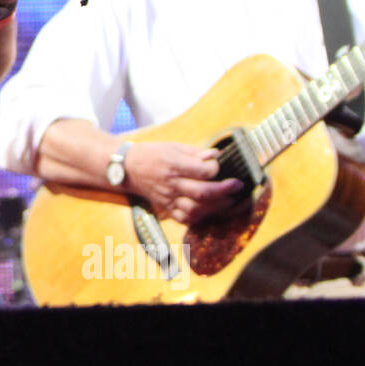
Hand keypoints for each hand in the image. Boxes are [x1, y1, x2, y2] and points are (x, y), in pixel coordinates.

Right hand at [122, 142, 243, 224]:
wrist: (127, 168)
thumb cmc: (152, 154)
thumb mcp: (173, 146)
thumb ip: (196, 152)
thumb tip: (216, 155)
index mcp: (174, 165)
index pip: (202, 171)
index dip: (215, 168)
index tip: (218, 165)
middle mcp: (171, 184)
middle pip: (203, 192)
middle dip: (224, 190)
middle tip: (237, 185)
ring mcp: (168, 198)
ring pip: (196, 209)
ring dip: (215, 207)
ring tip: (228, 200)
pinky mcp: (166, 208)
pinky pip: (184, 219)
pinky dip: (198, 217)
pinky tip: (209, 211)